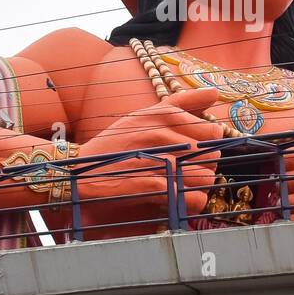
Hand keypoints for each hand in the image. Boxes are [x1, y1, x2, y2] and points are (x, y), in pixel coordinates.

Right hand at [78, 88, 225, 205]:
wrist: (77, 171)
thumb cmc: (115, 144)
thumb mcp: (144, 115)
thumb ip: (181, 102)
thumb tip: (215, 92)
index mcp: (164, 115)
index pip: (213, 131)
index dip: (209, 144)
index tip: (195, 150)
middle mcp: (164, 134)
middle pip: (213, 155)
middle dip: (205, 166)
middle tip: (186, 171)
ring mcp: (159, 160)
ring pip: (206, 178)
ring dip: (199, 186)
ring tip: (181, 186)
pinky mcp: (154, 186)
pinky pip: (193, 198)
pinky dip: (190, 202)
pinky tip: (176, 198)